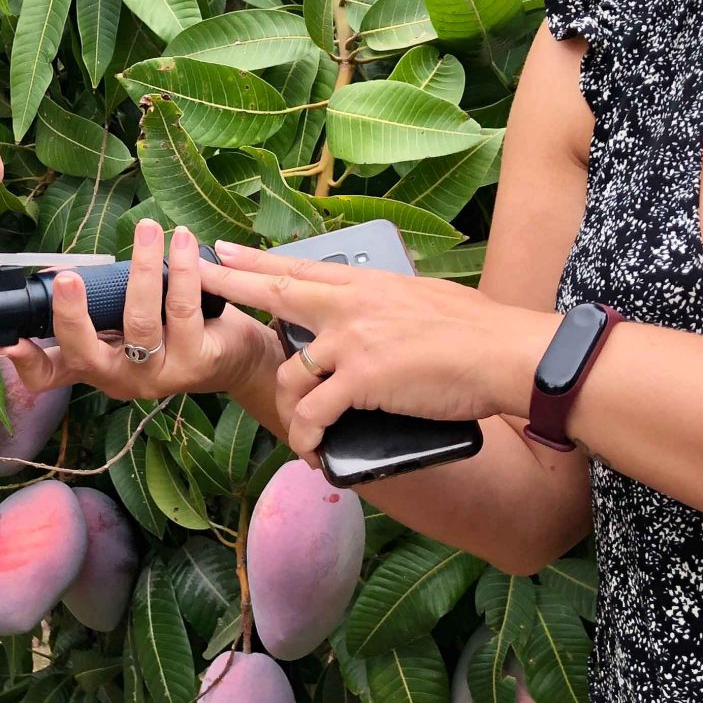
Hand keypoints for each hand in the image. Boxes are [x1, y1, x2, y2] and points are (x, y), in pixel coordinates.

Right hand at [1, 221, 278, 402]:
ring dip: (143, 269)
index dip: (25, 362)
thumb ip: (94, 310)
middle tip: (67, 279)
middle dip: (72, 316)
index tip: (9, 340)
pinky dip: (182, 269)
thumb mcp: (122, 325)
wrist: (233, 358)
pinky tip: (181, 242)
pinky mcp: (196, 362)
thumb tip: (60, 274)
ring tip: (147, 228)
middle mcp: (120, 378)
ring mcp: (157, 375)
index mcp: (93, 367)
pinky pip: (183, 309)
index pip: (48, 376)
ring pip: (140, 322)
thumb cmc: (168, 330)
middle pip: (86, 353)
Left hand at [202, 241, 556, 460]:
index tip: (223, 251)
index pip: (300, 269)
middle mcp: (351, 305)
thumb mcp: (426, 300)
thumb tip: (380, 319)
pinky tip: (310, 451)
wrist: (505, 354)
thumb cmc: (479, 334)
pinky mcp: (360, 379)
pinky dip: (307, 437)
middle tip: (197, 279)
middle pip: (275, 293)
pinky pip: (314, 412)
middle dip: (230, 286)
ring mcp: (352, 341)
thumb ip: (389, 306)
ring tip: (301, 434)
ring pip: (291, 372)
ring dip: (289, 408)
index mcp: (367, 284)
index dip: (256, 261)